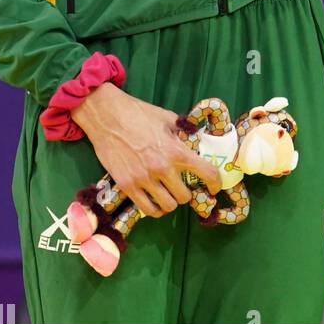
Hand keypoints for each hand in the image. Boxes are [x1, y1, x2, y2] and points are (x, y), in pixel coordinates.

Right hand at [70, 81, 222, 217]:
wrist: (108, 117)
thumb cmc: (139, 114)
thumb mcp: (168, 119)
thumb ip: (183, 133)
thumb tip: (194, 140)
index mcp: (176, 150)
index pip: (206, 173)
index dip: (215, 183)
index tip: (214, 187)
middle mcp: (162, 168)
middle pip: (185, 196)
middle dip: (187, 192)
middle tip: (182, 185)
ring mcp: (143, 180)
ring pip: (167, 206)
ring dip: (171, 201)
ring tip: (168, 193)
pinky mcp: (127, 186)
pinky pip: (147, 210)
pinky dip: (155, 209)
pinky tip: (155, 200)